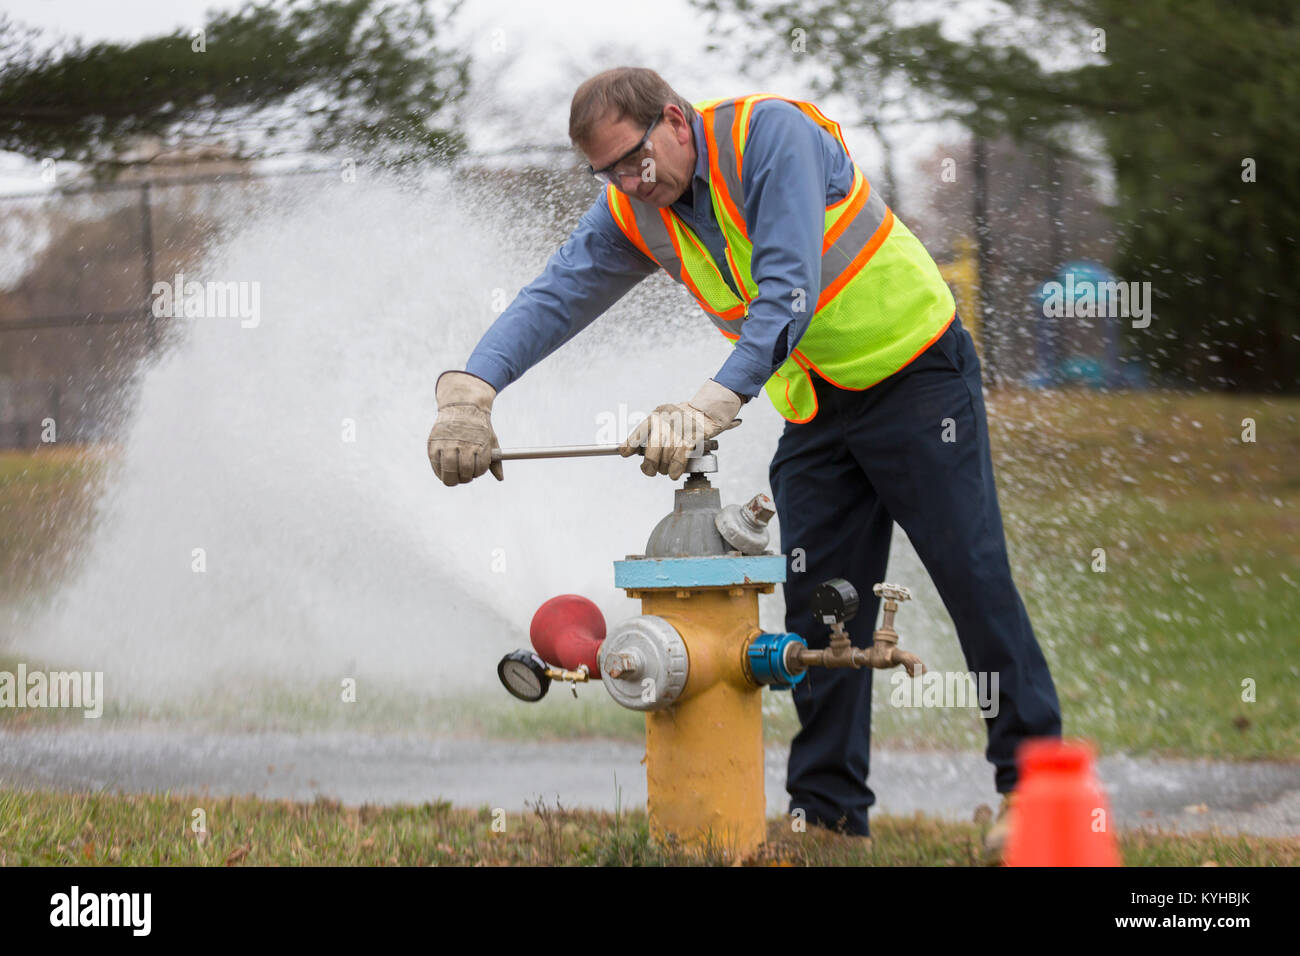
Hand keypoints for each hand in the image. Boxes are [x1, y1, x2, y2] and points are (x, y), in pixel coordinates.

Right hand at [427, 371, 504, 486]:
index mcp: (479, 443)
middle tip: (465, 476)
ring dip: (453, 477)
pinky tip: (445, 469)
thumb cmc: (478, 426)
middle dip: (465, 478)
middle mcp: (462, 443)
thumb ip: (495, 460)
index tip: (477, 471)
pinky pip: (435, 465)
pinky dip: (440, 471)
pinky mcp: (433, 443)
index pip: (479, 468)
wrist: (462, 405)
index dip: (478, 473)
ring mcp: (446, 443)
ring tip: (456, 473)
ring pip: (449, 471)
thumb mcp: (490, 440)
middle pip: (463, 472)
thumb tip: (500, 478)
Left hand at [618, 379, 742, 478]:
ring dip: (664, 469)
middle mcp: (664, 422)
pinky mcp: (690, 438)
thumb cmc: (682, 420)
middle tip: (649, 470)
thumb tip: (629, 450)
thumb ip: (648, 433)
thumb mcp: (661, 419)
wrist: (705, 413)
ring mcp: (678, 431)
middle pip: (651, 451)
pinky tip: (673, 474)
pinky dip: (675, 470)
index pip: (638, 433)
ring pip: (665, 458)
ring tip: (665, 470)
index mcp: (655, 417)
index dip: (629, 446)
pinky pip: (679, 459)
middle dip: (649, 466)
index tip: (624, 453)